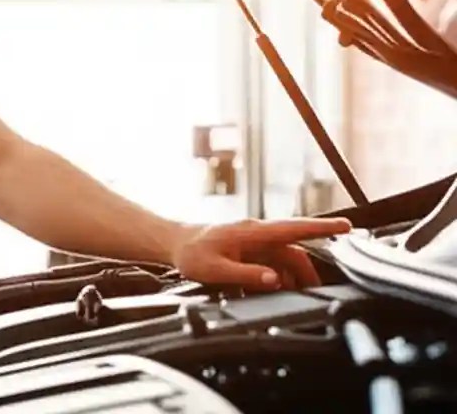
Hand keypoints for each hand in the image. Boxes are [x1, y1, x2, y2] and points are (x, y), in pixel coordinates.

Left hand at [170, 217, 351, 290]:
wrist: (174, 244)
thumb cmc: (191, 252)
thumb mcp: (214, 269)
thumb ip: (245, 275)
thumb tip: (274, 279)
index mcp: (252, 232)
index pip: (294, 228)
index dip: (322, 227)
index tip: (347, 226)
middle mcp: (258, 235)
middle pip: (295, 252)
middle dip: (307, 272)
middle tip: (314, 292)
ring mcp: (256, 243)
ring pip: (285, 261)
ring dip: (291, 279)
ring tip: (291, 295)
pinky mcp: (252, 252)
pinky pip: (273, 265)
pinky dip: (276, 279)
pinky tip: (270, 290)